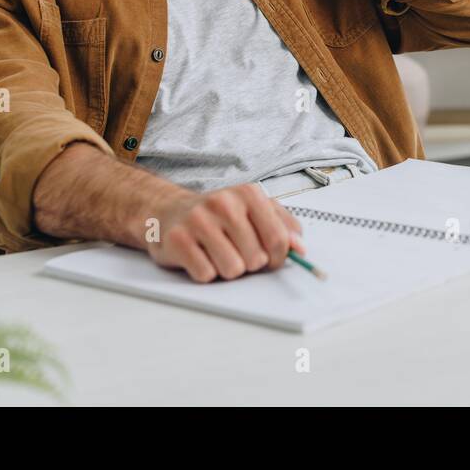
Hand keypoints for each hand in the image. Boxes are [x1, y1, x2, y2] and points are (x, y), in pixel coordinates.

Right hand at [147, 183, 304, 282]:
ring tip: (218, 253)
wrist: (169, 210)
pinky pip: (206, 275)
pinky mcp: (178, 240)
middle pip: (256, 259)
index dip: (278, 258)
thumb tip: (300, 248)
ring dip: (227, 269)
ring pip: (233, 270)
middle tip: (236, 250)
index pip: (278, 239)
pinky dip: (205, 272)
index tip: (271, 260)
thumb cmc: (219, 215)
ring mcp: (199, 220)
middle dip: (249, 263)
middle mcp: (224, 203)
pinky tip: (200, 256)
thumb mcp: (254, 211)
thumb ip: (283, 226)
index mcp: (249, 194)